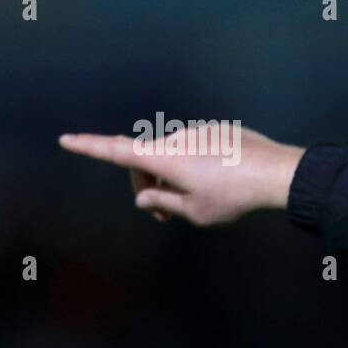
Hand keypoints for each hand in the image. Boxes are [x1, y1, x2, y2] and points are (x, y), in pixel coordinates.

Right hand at [59, 126, 304, 224]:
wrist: (280, 174)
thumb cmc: (235, 198)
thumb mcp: (195, 212)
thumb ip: (163, 202)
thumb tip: (144, 196)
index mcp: (165, 157)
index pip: (118, 151)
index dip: (91, 148)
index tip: (67, 139)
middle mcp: (178, 138)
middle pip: (148, 161)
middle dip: (148, 186)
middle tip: (163, 216)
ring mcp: (201, 132)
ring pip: (176, 156)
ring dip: (175, 178)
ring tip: (198, 203)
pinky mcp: (222, 132)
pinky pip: (201, 150)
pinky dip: (200, 168)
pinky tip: (225, 185)